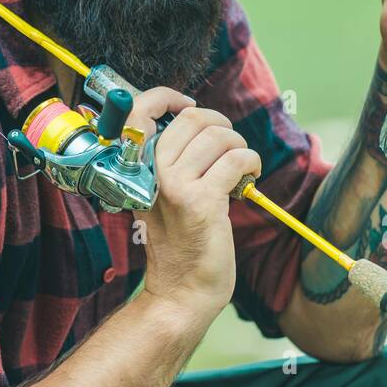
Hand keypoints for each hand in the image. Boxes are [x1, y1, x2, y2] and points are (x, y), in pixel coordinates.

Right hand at [124, 89, 260, 320]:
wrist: (182, 290)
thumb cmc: (178, 241)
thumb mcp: (158, 194)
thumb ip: (166, 160)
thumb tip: (193, 121)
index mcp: (135, 167)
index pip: (138, 110)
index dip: (165, 96)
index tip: (187, 104)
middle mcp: (150, 172)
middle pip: (192, 118)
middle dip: (220, 125)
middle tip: (228, 146)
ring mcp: (174, 186)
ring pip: (219, 136)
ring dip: (239, 146)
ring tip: (240, 166)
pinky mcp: (201, 202)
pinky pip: (236, 159)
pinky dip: (251, 162)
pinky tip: (250, 177)